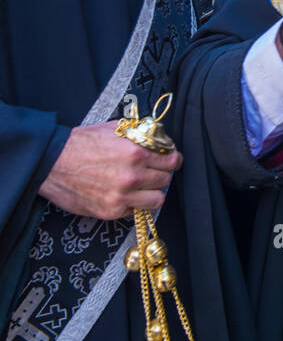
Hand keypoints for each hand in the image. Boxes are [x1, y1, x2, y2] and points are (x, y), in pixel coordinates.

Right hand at [38, 122, 182, 219]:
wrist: (52, 163)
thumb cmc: (79, 143)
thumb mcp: (112, 128)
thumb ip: (137, 134)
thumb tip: (156, 136)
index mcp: (135, 152)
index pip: (171, 160)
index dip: (173, 159)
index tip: (172, 160)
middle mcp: (132, 176)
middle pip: (166, 180)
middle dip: (162, 174)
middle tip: (154, 172)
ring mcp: (122, 196)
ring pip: (157, 200)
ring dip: (153, 192)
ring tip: (144, 187)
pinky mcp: (111, 211)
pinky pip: (136, 212)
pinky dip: (135, 204)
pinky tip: (127, 195)